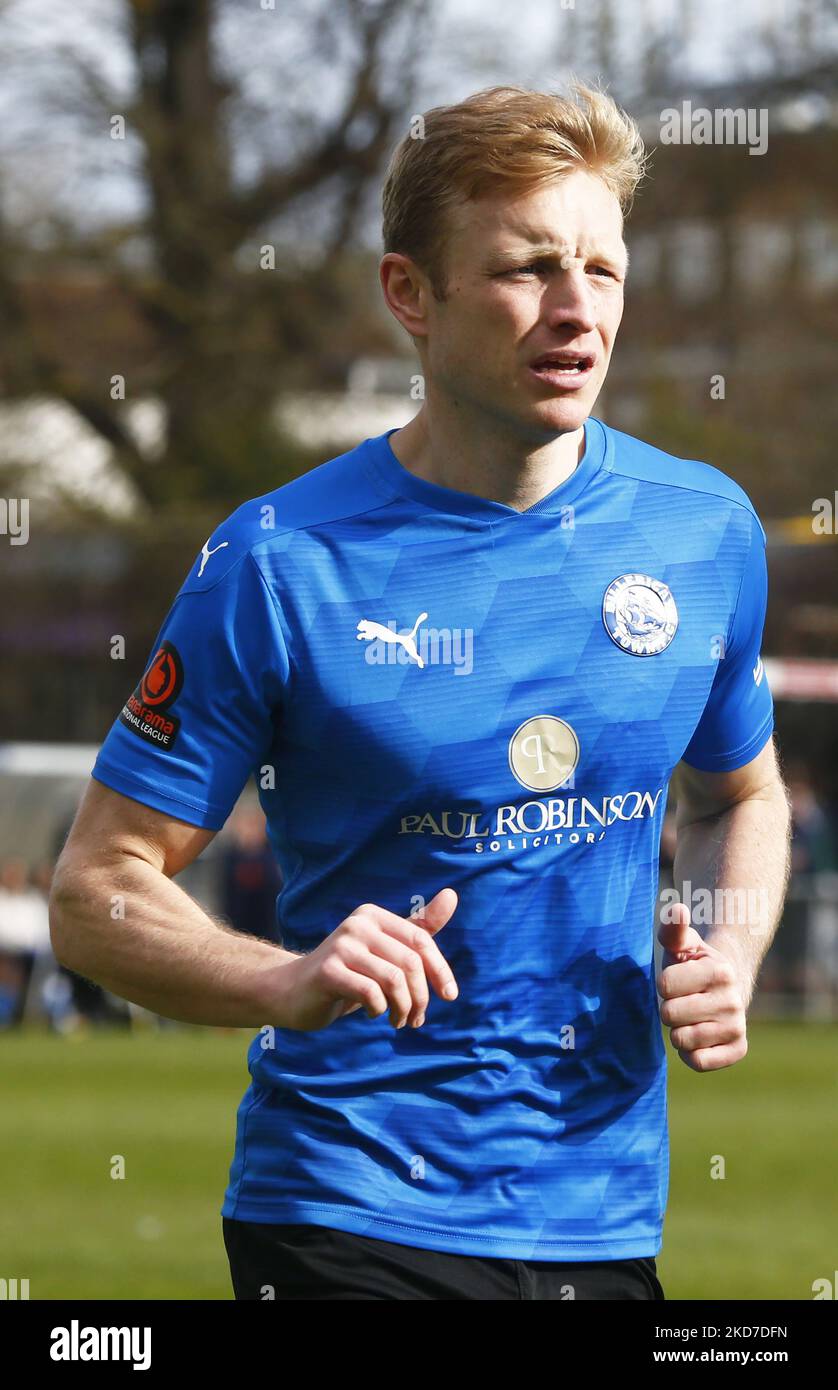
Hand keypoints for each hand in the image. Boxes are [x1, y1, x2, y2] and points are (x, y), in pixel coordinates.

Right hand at [274, 888, 458, 1031]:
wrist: (293, 991)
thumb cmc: (347, 972)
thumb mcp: (385, 949)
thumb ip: (418, 926)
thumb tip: (452, 895)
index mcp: (373, 915)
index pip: (421, 940)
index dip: (440, 970)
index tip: (450, 996)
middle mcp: (357, 924)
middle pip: (409, 963)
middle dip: (421, 996)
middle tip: (416, 1019)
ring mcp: (341, 946)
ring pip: (393, 980)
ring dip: (402, 1008)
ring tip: (398, 1020)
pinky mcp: (328, 971)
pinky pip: (371, 993)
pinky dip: (380, 1009)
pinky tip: (373, 1013)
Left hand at [656, 902, 747, 1071]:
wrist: (724, 988)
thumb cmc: (693, 964)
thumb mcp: (683, 944)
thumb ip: (673, 928)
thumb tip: (677, 910)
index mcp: (720, 971)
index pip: (665, 985)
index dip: (664, 984)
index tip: (677, 980)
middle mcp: (733, 1000)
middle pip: (670, 1014)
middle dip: (668, 1008)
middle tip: (683, 1000)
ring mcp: (737, 1026)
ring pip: (682, 1040)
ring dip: (678, 1030)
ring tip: (690, 1017)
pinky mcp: (738, 1049)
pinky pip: (700, 1062)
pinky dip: (691, 1054)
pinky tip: (698, 1038)